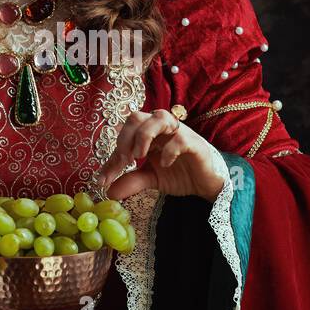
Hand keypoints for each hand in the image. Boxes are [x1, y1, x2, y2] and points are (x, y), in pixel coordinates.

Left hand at [96, 109, 229, 202]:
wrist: (206, 184)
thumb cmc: (179, 174)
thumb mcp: (151, 179)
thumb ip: (131, 182)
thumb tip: (109, 192)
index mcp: (148, 134)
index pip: (124, 137)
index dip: (112, 158)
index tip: (103, 180)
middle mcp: (161, 129)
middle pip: (136, 116)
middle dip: (125, 138)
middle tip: (123, 162)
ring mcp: (179, 133)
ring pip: (159, 117)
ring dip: (145, 135)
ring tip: (140, 156)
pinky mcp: (195, 143)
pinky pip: (181, 138)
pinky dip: (170, 149)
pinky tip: (165, 164)